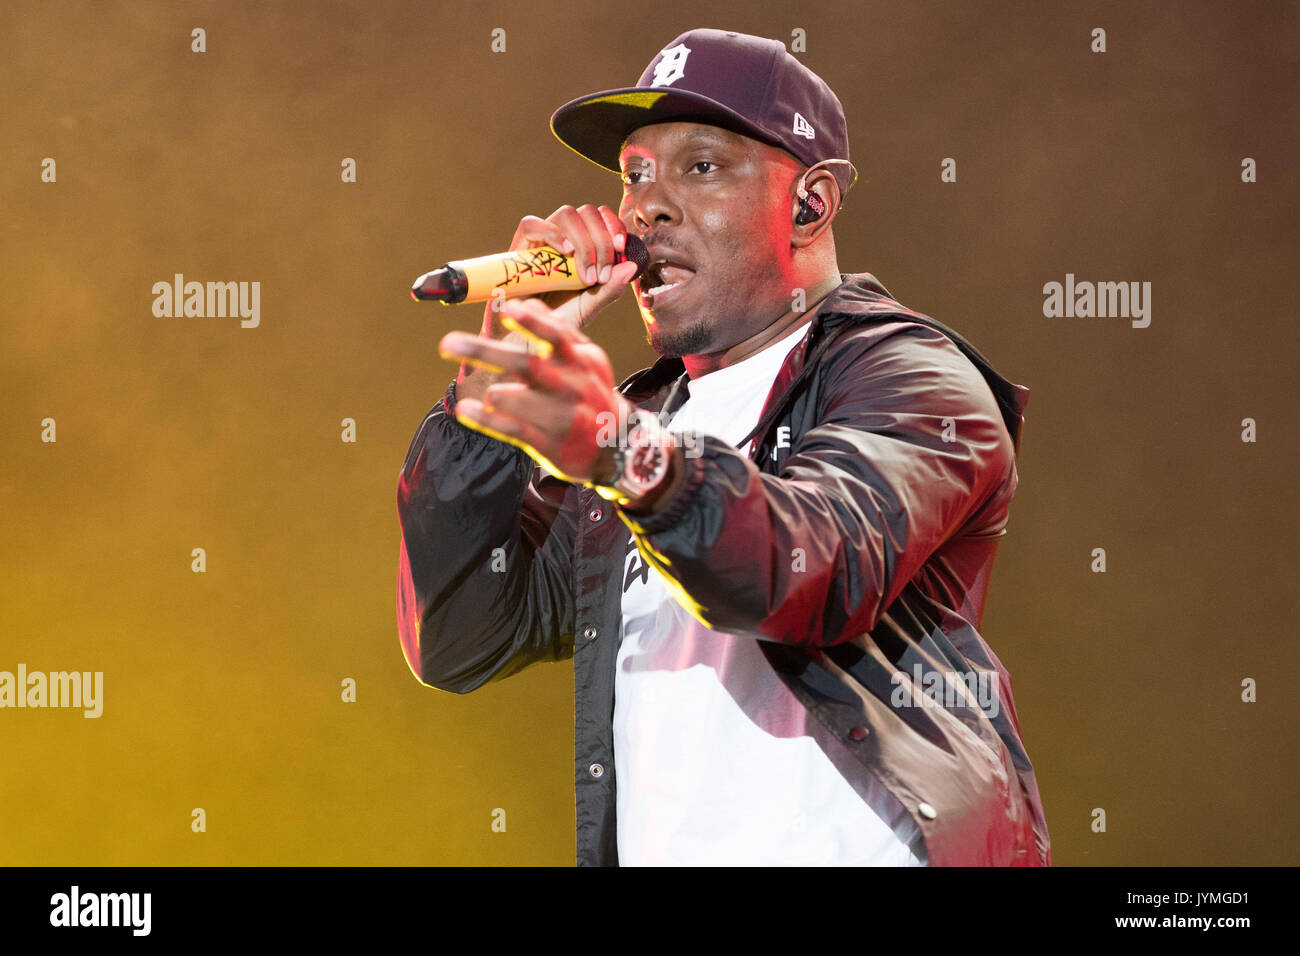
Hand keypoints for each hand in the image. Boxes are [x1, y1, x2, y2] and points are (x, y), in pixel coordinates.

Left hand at [440, 296, 636, 485]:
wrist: (619, 446)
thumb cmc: (592, 393)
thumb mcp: (587, 359)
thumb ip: (558, 331)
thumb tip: (525, 302)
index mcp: (580, 359)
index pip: (555, 335)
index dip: (531, 322)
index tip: (506, 308)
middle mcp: (571, 385)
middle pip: (525, 364)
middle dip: (484, 351)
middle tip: (448, 342)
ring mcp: (561, 416)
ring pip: (515, 398)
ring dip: (494, 393)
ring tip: (489, 395)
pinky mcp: (549, 443)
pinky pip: (512, 429)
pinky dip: (485, 419)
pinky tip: (466, 410)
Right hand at [489, 204, 639, 337]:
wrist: (522, 341)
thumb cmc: (554, 324)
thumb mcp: (588, 308)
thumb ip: (609, 289)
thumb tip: (631, 265)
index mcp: (583, 248)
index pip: (601, 218)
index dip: (614, 225)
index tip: (621, 248)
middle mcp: (563, 240)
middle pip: (587, 213)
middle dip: (601, 240)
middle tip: (601, 273)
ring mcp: (541, 243)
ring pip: (566, 215)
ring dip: (582, 241)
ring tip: (584, 274)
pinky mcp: (518, 249)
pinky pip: (531, 224)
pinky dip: (552, 233)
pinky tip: (564, 253)